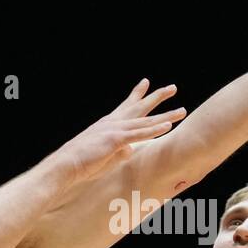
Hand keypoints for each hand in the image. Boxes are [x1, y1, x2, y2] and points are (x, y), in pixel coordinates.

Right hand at [55, 79, 184, 186]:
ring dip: (165, 116)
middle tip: (172, 88)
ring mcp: (114, 129)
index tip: (145, 82)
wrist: (66, 165)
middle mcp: (113, 122)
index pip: (126, 106)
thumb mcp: (105, 156)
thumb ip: (120, 152)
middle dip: (157, 96)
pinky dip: (154, 130)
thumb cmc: (82, 163)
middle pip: (139, 106)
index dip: (137, 94)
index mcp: (108, 125)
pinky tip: (168, 126)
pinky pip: (139, 134)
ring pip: (145, 121)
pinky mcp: (115, 140)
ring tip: (182, 111)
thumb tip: (131, 150)